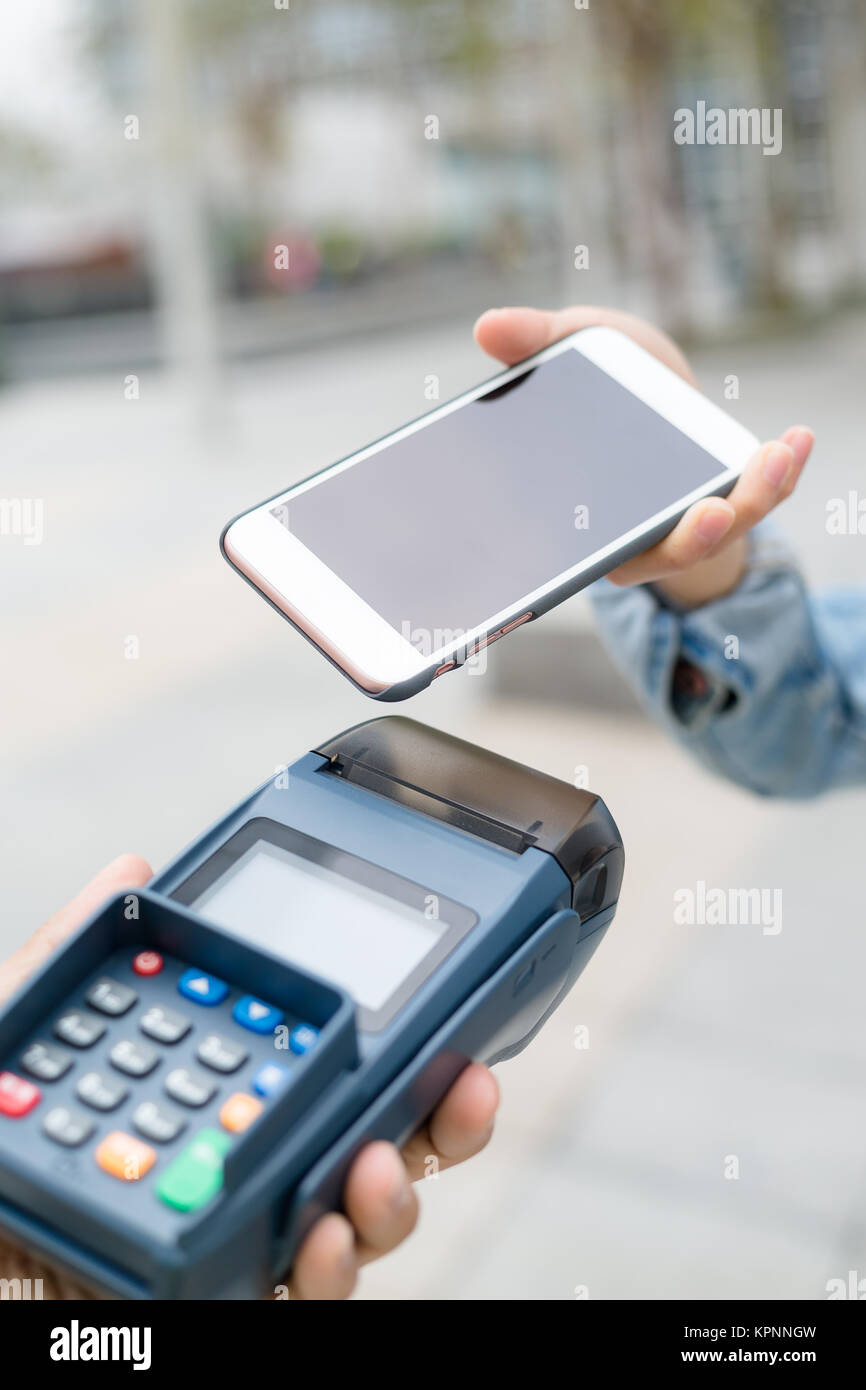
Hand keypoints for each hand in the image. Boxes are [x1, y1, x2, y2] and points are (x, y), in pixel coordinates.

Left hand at [0, 856, 498, 1300]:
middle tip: (468, 1090)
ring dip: (392, 1199)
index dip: (403, 1047)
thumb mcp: (18, 1030)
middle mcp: (246, 1163)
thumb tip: (134, 862)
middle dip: (440, 1120)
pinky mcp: (223, 1294)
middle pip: (375, 1142)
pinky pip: (301, 1298)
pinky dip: (328, 1274)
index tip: (451, 1019)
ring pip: (356, 1224)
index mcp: (221, 1091)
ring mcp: (240, 1233)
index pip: (332, 1066)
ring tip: (376, 1165)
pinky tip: (321, 1239)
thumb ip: (70, 950)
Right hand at [475, 305, 813, 607]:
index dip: (596, 559)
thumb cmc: (606, 376)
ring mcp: (682, 522)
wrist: (654, 386)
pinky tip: (796, 437)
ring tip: (773, 456)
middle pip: (662, 553)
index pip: (580, 551)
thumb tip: (487, 327)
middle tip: (712, 515)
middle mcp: (631, 533)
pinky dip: (781, 470)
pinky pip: (756, 497)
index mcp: (578, 516)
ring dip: (751, 499)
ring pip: (717, 532)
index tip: (619, 550)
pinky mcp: (726, 503)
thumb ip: (537, 341)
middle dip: (690, 540)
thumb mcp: (575, 346)